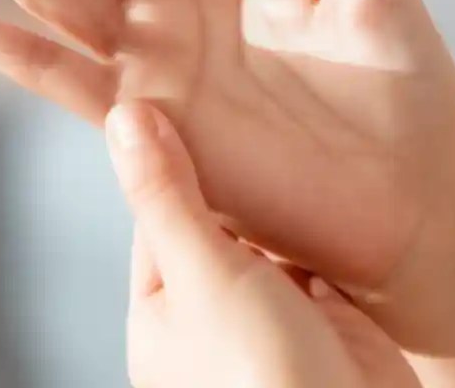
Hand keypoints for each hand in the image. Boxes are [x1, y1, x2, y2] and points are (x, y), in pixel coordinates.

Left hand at [105, 101, 419, 387]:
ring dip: (282, 198)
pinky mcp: (326, 315)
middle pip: (218, 222)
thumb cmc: (262, 379)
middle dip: (236, 176)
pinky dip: (324, 225)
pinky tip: (333, 177)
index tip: (189, 96)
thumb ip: (167, 195)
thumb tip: (122, 119)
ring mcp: (271, 314)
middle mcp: (211, 314)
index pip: (160, 216)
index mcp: (161, 314)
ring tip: (294, 121)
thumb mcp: (203, 273)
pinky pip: (317, 254)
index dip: (177, 158)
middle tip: (250, 97)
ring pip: (270, 235)